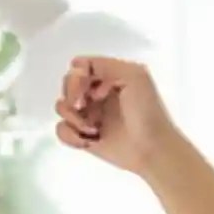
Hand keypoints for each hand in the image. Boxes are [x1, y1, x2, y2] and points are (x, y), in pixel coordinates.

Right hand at [56, 56, 178, 175]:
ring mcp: (90, 116)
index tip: (86, 89)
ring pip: (62, 107)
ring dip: (72, 117)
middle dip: (71, 95)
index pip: (80, 67)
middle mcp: (97, 94)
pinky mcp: (84, 137)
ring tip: (91, 129)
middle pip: (67, 85)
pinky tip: (86, 141)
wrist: (152, 149)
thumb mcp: (135, 75)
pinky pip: (61, 130)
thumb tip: (78, 68)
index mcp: (109, 77)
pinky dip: (70, 136)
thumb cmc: (147, 112)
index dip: (77, 76)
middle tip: (82, 106)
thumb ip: (106, 64)